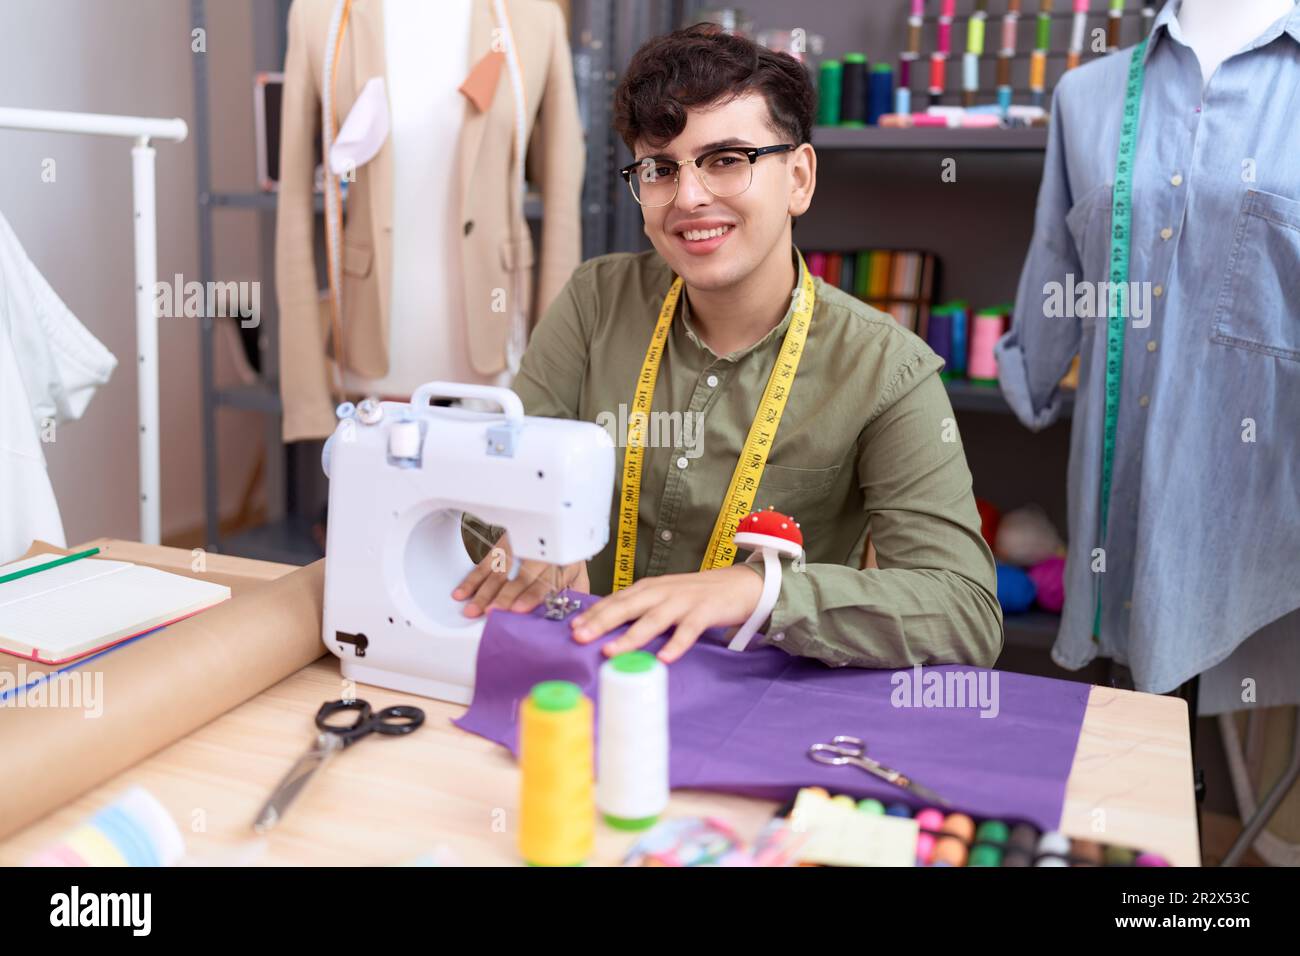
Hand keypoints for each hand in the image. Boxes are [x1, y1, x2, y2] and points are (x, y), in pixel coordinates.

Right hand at [452, 533, 589, 616]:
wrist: (557, 523)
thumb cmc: (566, 558)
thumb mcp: (578, 575)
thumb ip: (574, 596)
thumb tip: (568, 618)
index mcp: (563, 564)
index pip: (547, 581)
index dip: (531, 595)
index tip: (518, 609)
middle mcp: (541, 554)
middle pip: (520, 575)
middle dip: (504, 595)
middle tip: (492, 611)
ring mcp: (520, 546)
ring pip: (499, 569)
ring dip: (483, 590)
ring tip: (473, 608)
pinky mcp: (504, 543)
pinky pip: (485, 561)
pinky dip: (472, 578)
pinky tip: (463, 591)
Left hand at [570, 565, 763, 662]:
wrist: (740, 584)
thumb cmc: (696, 595)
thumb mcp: (664, 597)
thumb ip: (641, 608)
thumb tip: (608, 628)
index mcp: (649, 588)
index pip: (616, 600)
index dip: (594, 613)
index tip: (572, 627)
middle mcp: (662, 592)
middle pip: (627, 607)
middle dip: (601, 622)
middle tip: (580, 637)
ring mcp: (684, 601)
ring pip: (653, 619)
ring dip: (630, 636)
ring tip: (611, 651)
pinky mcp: (705, 611)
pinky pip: (689, 630)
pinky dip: (676, 644)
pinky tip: (663, 658)